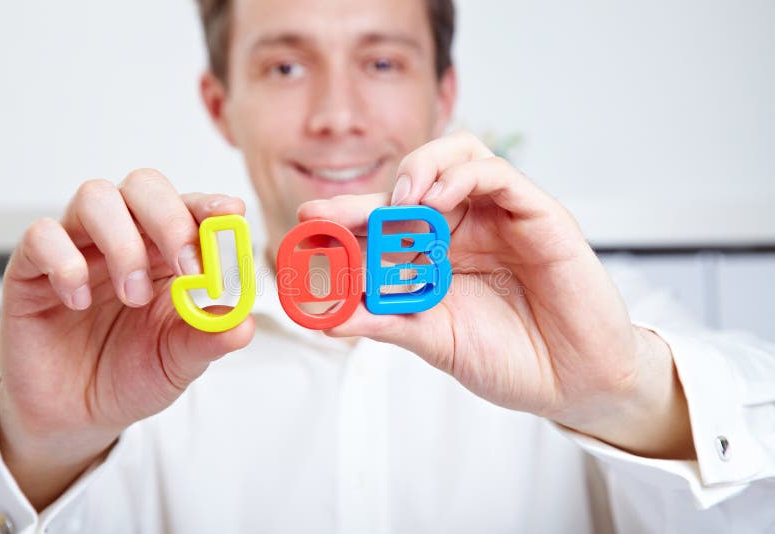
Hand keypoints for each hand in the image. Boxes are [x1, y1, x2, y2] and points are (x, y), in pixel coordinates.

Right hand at [0, 169, 254, 508]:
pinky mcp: (33, 269)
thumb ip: (209, 339)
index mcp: (167, 254)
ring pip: (95, 197)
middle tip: (185, 265)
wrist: (75, 416)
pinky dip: (65, 263)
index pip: (189, 207)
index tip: (231, 214)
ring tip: (135, 296)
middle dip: (171, 218)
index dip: (210, 204)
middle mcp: (125, 241)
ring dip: (123, 242)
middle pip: (145, 186)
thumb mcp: (179, 363)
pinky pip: (42, 236)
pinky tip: (79, 301)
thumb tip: (244, 323)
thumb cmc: (129, 376)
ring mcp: (79, 249)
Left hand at [299, 131, 694, 459]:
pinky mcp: (538, 213)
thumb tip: (328, 317)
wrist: (575, 384)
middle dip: (366, 196)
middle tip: (329, 213)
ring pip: (456, 157)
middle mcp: (466, 229)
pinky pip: (496, 173)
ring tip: (397, 205)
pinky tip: (437, 201)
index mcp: (440, 256)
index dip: (347, 217)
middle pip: (412, 185)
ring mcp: (500, 217)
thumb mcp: (437, 340)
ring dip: (417, 171)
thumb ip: (388, 324)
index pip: (387, 222)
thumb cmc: (512, 359)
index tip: (307, 222)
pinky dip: (462, 176)